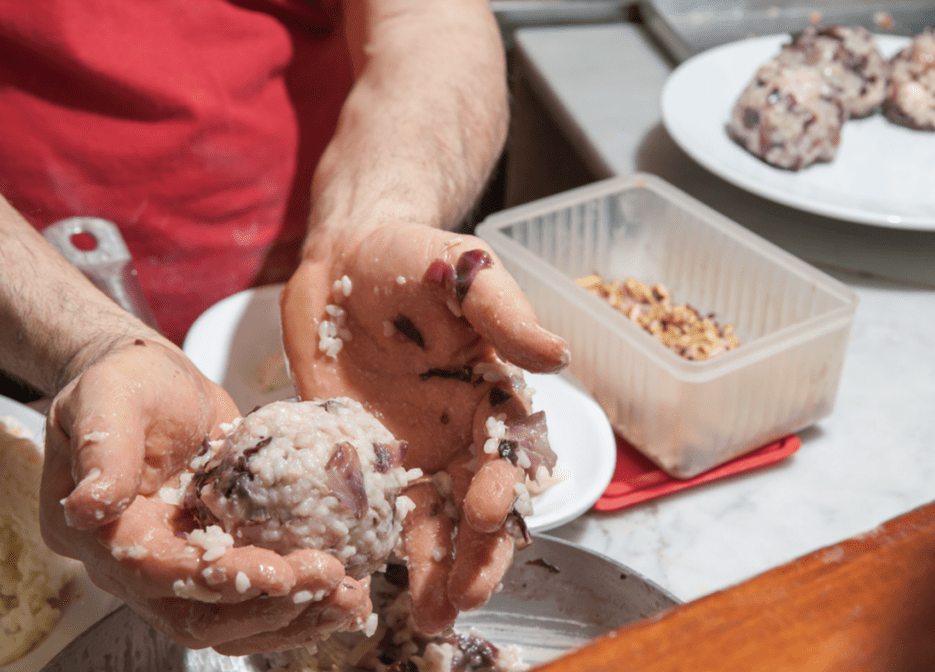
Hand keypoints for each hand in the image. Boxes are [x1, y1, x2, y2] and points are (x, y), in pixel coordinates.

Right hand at [39, 336, 372, 653]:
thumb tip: (89, 507)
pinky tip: (345, 595)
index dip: (218, 579)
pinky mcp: (219, 558)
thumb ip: (102, 450)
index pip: (160, 571)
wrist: (152, 384)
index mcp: (105, 533)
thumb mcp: (107, 399)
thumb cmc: (127, 383)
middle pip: (201, 615)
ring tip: (352, 599)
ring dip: (296, 617)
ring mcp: (181, 568)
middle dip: (272, 607)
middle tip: (335, 584)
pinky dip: (301, 604)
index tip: (279, 573)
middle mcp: (138, 567)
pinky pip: (256, 599)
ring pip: (232, 620)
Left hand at [280, 222, 568, 632]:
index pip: (509, 454)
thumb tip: (557, 355)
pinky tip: (372, 586)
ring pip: (434, 524)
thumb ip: (505, 313)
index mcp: (492, 395)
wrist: (344, 258)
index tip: (488, 507)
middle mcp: (458, 434)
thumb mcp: (464, 271)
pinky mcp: (363, 459)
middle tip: (462, 599)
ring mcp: (411, 451)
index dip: (504, 486)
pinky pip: (374, 512)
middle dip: (477, 554)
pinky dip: (378, 550)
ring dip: (437, 572)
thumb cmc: (412, 257)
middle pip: (477, 507)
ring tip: (431, 619)